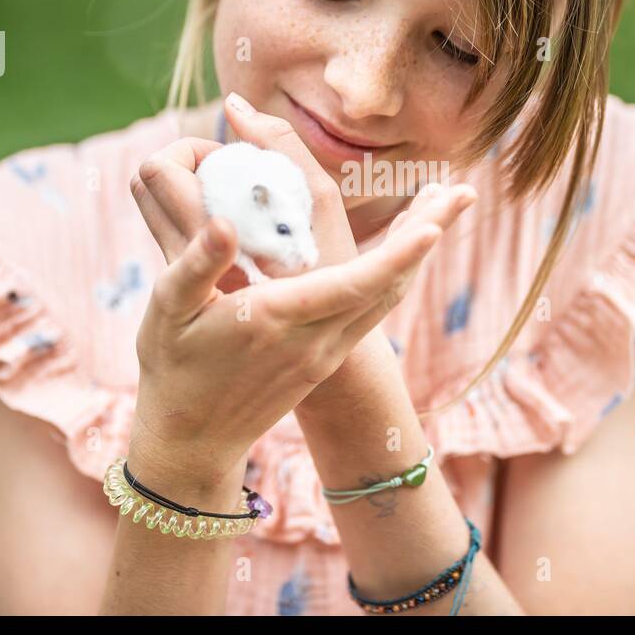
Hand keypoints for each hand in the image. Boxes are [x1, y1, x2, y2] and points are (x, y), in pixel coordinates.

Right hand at [129, 210, 446, 482]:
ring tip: (441, 205)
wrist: (190, 442)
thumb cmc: (172, 370)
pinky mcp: (326, 358)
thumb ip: (196, 264)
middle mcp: (316, 340)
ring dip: (418, 251)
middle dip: (429, 234)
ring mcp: (326, 352)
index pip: (354, 286)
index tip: (434, 226)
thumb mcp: (168, 312)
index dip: (396, 256)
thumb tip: (224, 223)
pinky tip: (402, 247)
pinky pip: (374, 309)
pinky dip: (396, 272)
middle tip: (467, 192)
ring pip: (388, 297)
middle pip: (390, 284)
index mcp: (279, 321)